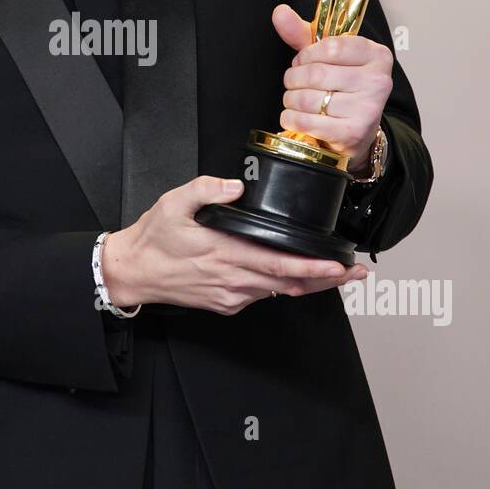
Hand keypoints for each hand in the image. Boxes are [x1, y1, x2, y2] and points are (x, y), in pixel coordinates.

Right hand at [100, 176, 367, 314]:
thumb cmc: (154, 238)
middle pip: (291, 284)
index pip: (280, 264)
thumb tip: (235, 185)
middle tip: (355, 271)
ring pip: (279, 291)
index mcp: (225, 252)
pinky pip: (260, 294)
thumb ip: (206, 189)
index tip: (340, 264)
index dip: (314, 267)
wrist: (134, 272)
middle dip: (327, 278)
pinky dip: (280, 285)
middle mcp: (233, 278)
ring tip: (333, 272)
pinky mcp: (227, 304)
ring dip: (307, 282)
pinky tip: (290, 275)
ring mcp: (231, 295)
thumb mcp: (173, 202)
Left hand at [272, 3, 392, 171]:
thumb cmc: (342, 88)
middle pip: (316, 73)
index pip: (330, 46)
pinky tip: (293, 116)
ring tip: (294, 100)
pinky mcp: (353, 133)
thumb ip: (303, 34)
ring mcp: (368, 108)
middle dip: (294, 78)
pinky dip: (290, 118)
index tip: (302, 61)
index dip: (306, 55)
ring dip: (290, 99)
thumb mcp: (327, 57)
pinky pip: (306, 121)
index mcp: (377, 55)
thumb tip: (280, 12)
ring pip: (308, 98)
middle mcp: (378, 81)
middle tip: (294, 83)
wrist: (357, 131)